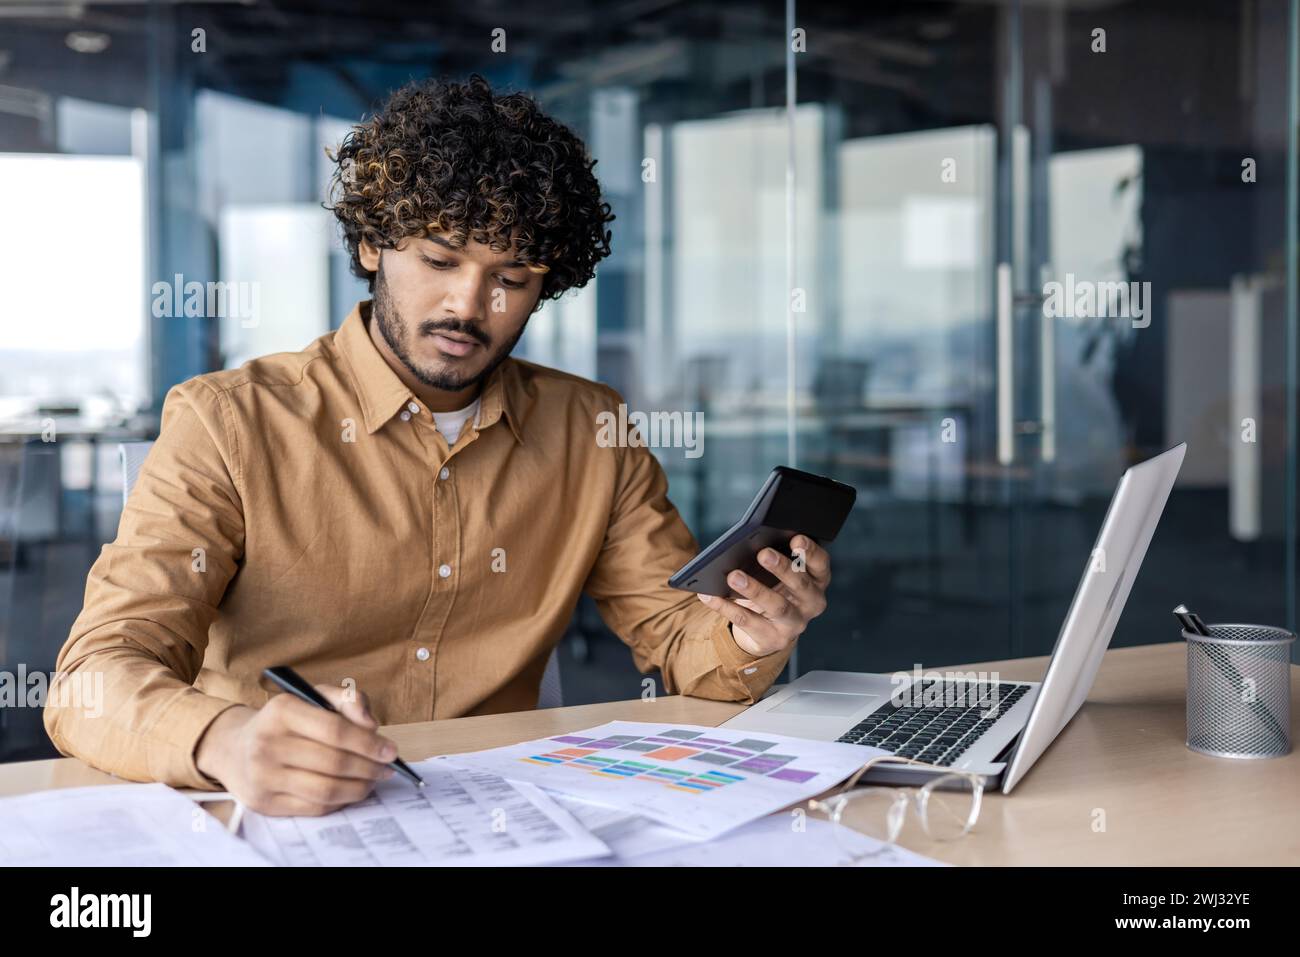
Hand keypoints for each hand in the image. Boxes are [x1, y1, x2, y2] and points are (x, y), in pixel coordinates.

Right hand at [195, 684, 397, 815]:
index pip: (335, 730)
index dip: (368, 743)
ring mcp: (263, 776)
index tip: (391, 751)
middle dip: (369, 768)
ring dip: (359, 788)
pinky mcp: (265, 802)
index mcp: (282, 710)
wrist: (236, 748)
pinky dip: (340, 801)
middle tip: (386, 768)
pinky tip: (350, 790)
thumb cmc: (287, 722)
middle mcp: (267, 743)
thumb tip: (371, 725)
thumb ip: (348, 700)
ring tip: (372, 780)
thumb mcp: (314, 697)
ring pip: (326, 789)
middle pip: (334, 762)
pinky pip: (314, 807)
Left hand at [697, 534, 830, 656]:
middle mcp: (812, 602)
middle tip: (763, 553)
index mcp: (817, 579)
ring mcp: (795, 623)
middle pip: (800, 584)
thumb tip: (747, 542)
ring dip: (755, 590)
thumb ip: (775, 556)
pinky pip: (748, 622)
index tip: (796, 539)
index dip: (810, 552)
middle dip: (783, 568)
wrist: (768, 628)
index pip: (820, 564)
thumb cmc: (774, 587)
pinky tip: (710, 595)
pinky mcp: (773, 639)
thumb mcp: (780, 573)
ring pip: (777, 606)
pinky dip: (727, 607)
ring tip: (734, 576)